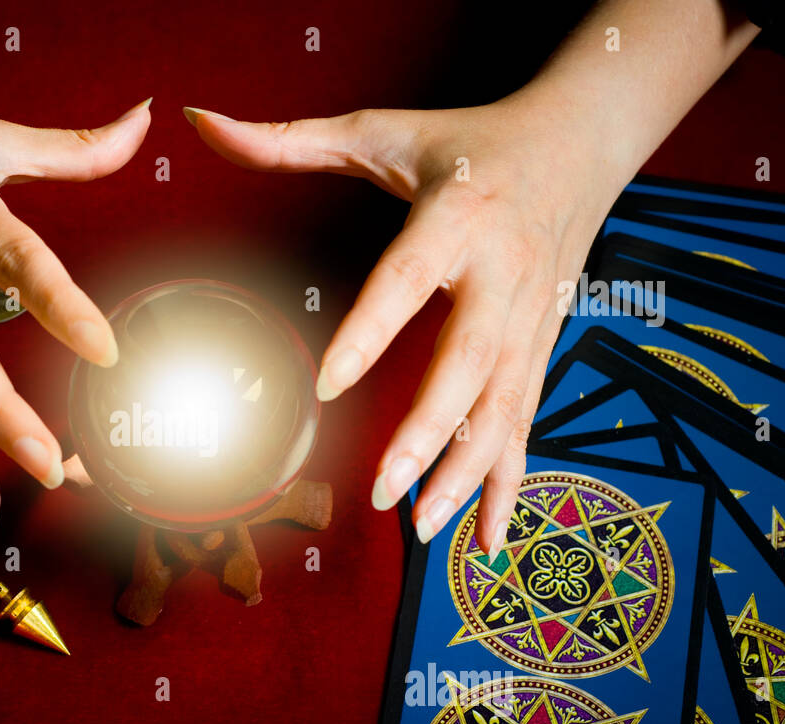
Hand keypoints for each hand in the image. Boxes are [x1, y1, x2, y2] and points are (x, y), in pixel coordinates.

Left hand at [186, 99, 624, 557]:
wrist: (580, 142)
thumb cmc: (471, 142)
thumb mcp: (384, 130)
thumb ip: (292, 139)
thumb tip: (204, 123)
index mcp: (458, 218)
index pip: (409, 280)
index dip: (371, 332)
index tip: (327, 384)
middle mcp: (504, 275)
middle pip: (469, 364)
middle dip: (428, 433)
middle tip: (383, 491)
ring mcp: (533, 318)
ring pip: (505, 409)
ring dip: (467, 475)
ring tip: (424, 530)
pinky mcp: (544, 346)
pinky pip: (527, 423)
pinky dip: (508, 484)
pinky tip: (485, 539)